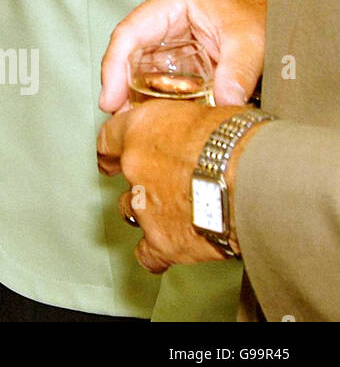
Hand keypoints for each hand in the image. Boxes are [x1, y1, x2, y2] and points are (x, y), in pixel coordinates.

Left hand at [97, 101, 263, 272]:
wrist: (257, 180)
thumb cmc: (241, 140)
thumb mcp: (209, 112)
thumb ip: (189, 123)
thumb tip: (202, 125)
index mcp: (140, 129)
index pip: (108, 138)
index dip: (113, 149)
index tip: (113, 155)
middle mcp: (134, 167)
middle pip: (124, 176)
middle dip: (141, 179)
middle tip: (167, 181)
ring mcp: (145, 207)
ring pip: (131, 211)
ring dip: (148, 212)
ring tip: (176, 211)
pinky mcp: (164, 242)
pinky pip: (148, 254)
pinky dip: (157, 253)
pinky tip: (172, 248)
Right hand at [99, 0, 267, 113]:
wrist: (280, 18)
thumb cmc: (262, 17)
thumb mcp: (251, 42)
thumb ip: (238, 71)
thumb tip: (224, 103)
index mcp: (171, 2)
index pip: (128, 34)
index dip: (113, 68)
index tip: (111, 100)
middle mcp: (161, 18)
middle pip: (127, 54)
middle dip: (119, 87)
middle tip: (120, 120)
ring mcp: (166, 37)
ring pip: (137, 68)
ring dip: (134, 96)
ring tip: (135, 125)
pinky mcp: (175, 56)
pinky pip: (155, 79)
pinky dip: (152, 99)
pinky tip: (154, 118)